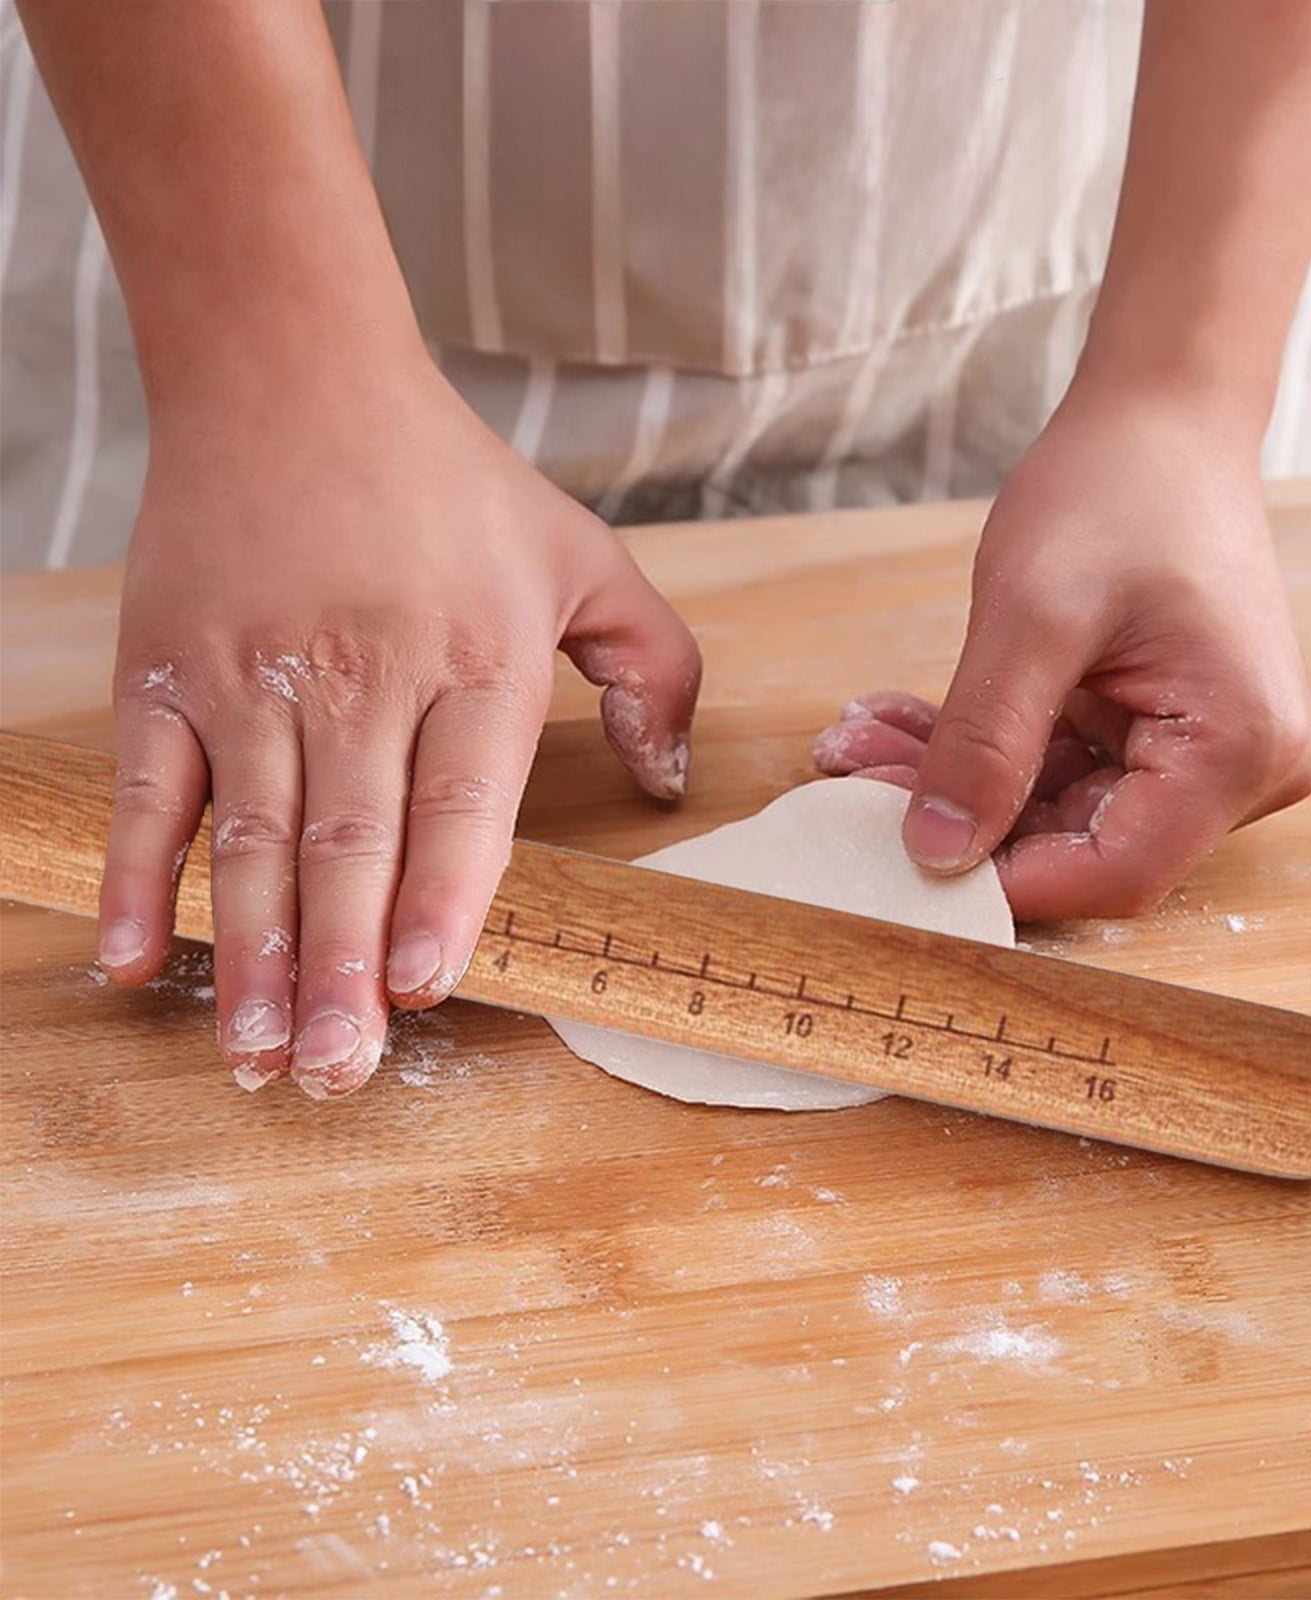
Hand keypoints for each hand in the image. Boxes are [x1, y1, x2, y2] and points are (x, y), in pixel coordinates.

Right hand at [98, 359, 699, 1096]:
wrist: (293, 375)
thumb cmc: (452, 483)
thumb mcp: (585, 557)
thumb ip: (655, 666)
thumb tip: (670, 781)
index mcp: (476, 657)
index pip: (460, 802)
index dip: (442, 900)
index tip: (427, 989)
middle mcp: (364, 675)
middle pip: (351, 844)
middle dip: (343, 971)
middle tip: (338, 1076)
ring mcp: (255, 675)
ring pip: (252, 839)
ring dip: (254, 955)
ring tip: (259, 1053)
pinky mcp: (168, 671)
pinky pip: (150, 791)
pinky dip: (142, 879)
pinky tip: (138, 962)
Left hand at [813, 381, 1310, 921]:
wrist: (1161, 419)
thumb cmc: (1116, 490)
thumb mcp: (1031, 617)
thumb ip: (983, 744)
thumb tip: (934, 856)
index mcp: (1239, 748)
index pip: (1115, 874)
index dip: (1004, 878)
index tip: (899, 859)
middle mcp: (1246, 770)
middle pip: (1083, 846)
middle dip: (961, 817)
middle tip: (855, 775)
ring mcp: (1209, 756)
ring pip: (1060, 814)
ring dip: (958, 782)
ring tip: (863, 740)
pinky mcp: (1169, 735)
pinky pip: (1067, 774)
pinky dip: (987, 753)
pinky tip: (906, 725)